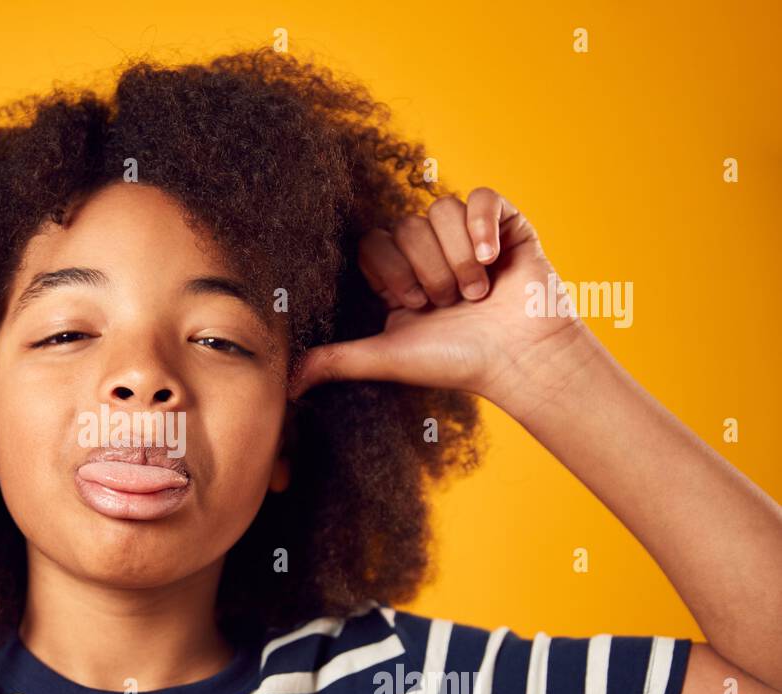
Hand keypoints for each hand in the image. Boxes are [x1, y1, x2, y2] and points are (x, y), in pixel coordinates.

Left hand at [289, 188, 590, 404]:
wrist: (519, 360)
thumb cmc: (455, 362)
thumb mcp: (386, 357)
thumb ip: (335, 360)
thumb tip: (286, 383)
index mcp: (399, 273)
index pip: (372, 241)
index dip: (389, 270)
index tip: (410, 304)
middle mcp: (431, 250)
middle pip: (406, 226)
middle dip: (426, 272)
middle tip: (446, 305)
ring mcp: (469, 236)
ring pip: (441, 212)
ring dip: (457, 261)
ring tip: (474, 295)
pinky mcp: (506, 225)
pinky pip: (483, 197)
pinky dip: (483, 227)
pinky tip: (493, 261)